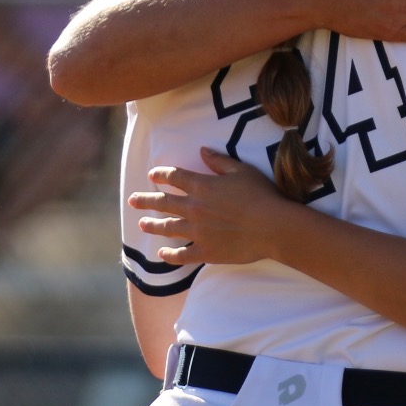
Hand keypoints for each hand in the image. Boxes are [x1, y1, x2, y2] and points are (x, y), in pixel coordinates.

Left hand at [129, 148, 298, 264]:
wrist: (272, 227)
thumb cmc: (261, 195)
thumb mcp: (242, 170)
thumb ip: (219, 161)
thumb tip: (202, 150)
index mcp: (202, 186)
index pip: (174, 177)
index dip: (161, 174)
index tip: (152, 175)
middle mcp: (194, 208)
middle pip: (163, 202)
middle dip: (145, 200)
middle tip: (132, 200)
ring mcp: (197, 232)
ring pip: (167, 228)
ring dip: (152, 225)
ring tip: (142, 224)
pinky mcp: (205, 251)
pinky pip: (181, 255)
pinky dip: (169, 255)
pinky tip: (161, 254)